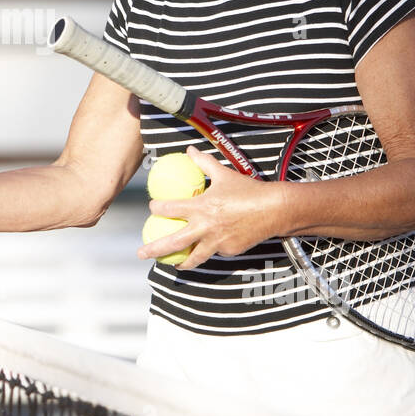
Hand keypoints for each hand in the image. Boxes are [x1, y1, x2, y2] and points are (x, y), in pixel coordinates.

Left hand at [140, 146, 281, 269]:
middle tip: (140, 253)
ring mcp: (217, 242)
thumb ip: (204, 163)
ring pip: (194, 257)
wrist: (274, 209)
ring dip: (180, 262)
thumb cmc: (247, 190)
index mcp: (201, 207)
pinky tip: (204, 250)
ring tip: (171, 265)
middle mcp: (205, 227)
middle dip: (154, 249)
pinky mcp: (229, 250)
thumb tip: (189, 150)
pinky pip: (215, 251)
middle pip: (173, 242)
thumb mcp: (224, 174)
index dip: (157, 208)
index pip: (170, 208)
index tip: (152, 208)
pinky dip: (209, 250)